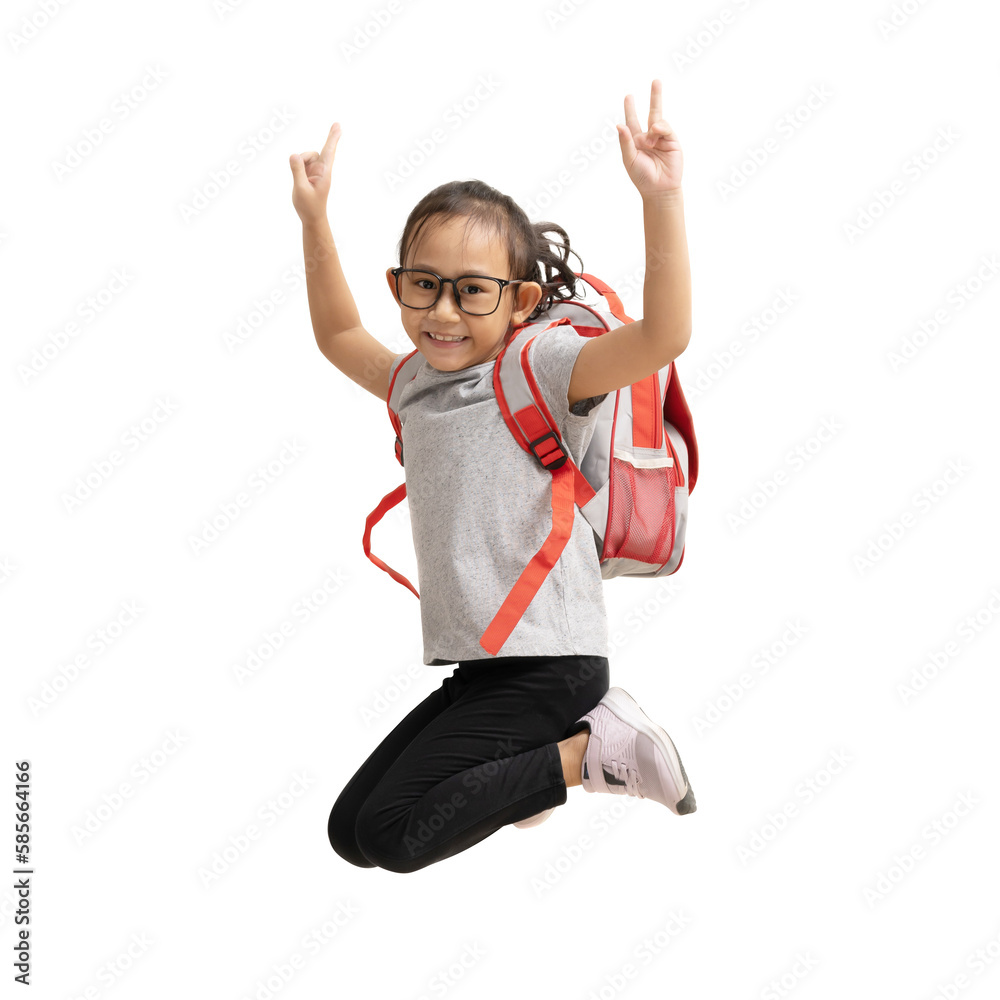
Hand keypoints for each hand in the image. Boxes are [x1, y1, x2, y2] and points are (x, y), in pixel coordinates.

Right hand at [289, 123, 341, 222]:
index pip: (328, 152)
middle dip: (314, 150)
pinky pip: (300, 162)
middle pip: (315, 153)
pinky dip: (297, 166)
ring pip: (304, 157)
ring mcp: (314, 171)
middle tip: (338, 124)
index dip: (332, 138)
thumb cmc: (309, 206)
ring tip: (300, 180)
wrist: (312, 218)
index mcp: (323, 173)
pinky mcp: (308, 173)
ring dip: (299, 163)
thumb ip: (297, 171)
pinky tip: (299, 178)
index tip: (338, 126)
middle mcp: (321, 170)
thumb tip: (294, 154)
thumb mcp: (301, 189)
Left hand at [616, 79, 682, 198]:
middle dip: (655, 97)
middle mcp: (649, 137)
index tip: (629, 96)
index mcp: (636, 141)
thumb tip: (619, 124)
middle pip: (652, 112)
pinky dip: (660, 128)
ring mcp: (661, 138)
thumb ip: (625, 141)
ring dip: (653, 126)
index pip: (632, 121)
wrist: (659, 189)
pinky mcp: (672, 141)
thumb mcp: (629, 159)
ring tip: (650, 143)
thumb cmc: (642, 177)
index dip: (630, 108)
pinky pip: (665, 127)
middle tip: (656, 80)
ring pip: (658, 120)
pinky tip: (656, 135)